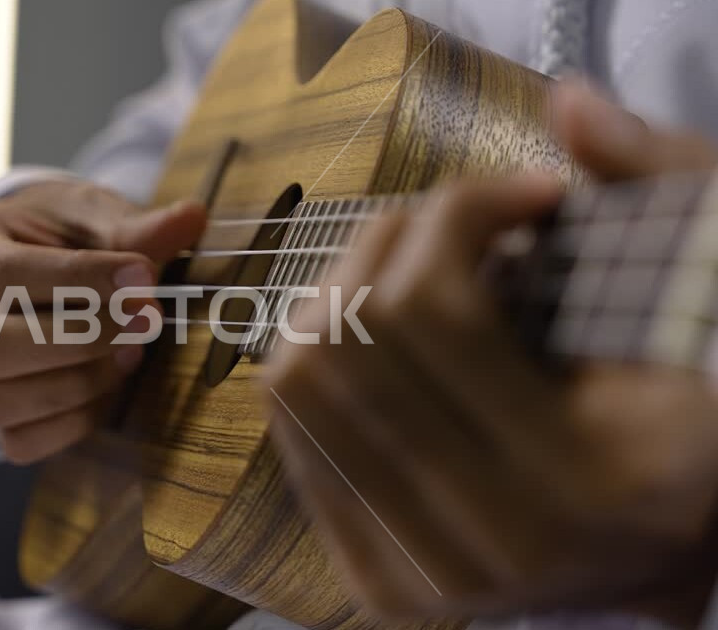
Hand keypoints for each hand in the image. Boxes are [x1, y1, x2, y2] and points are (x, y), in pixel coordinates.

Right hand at [0, 181, 204, 463]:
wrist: (31, 263)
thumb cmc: (58, 235)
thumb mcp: (90, 216)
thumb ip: (134, 227)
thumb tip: (191, 219)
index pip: (4, 272)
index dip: (78, 279)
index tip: (144, 277)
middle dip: (78, 340)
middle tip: (145, 322)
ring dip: (76, 384)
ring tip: (130, 354)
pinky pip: (17, 442)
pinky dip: (72, 421)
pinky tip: (108, 385)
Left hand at [263, 79, 717, 619]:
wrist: (681, 540)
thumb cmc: (694, 405)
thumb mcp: (707, 286)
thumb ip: (657, 181)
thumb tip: (569, 104)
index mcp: (587, 478)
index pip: (436, 308)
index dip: (459, 211)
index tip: (519, 193)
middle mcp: (494, 539)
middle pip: (350, 339)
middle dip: (391, 240)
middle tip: (452, 224)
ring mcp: (428, 575)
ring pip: (300, 383)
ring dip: (344, 290)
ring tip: (411, 273)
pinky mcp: (380, 583)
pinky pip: (292, 433)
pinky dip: (319, 357)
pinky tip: (379, 336)